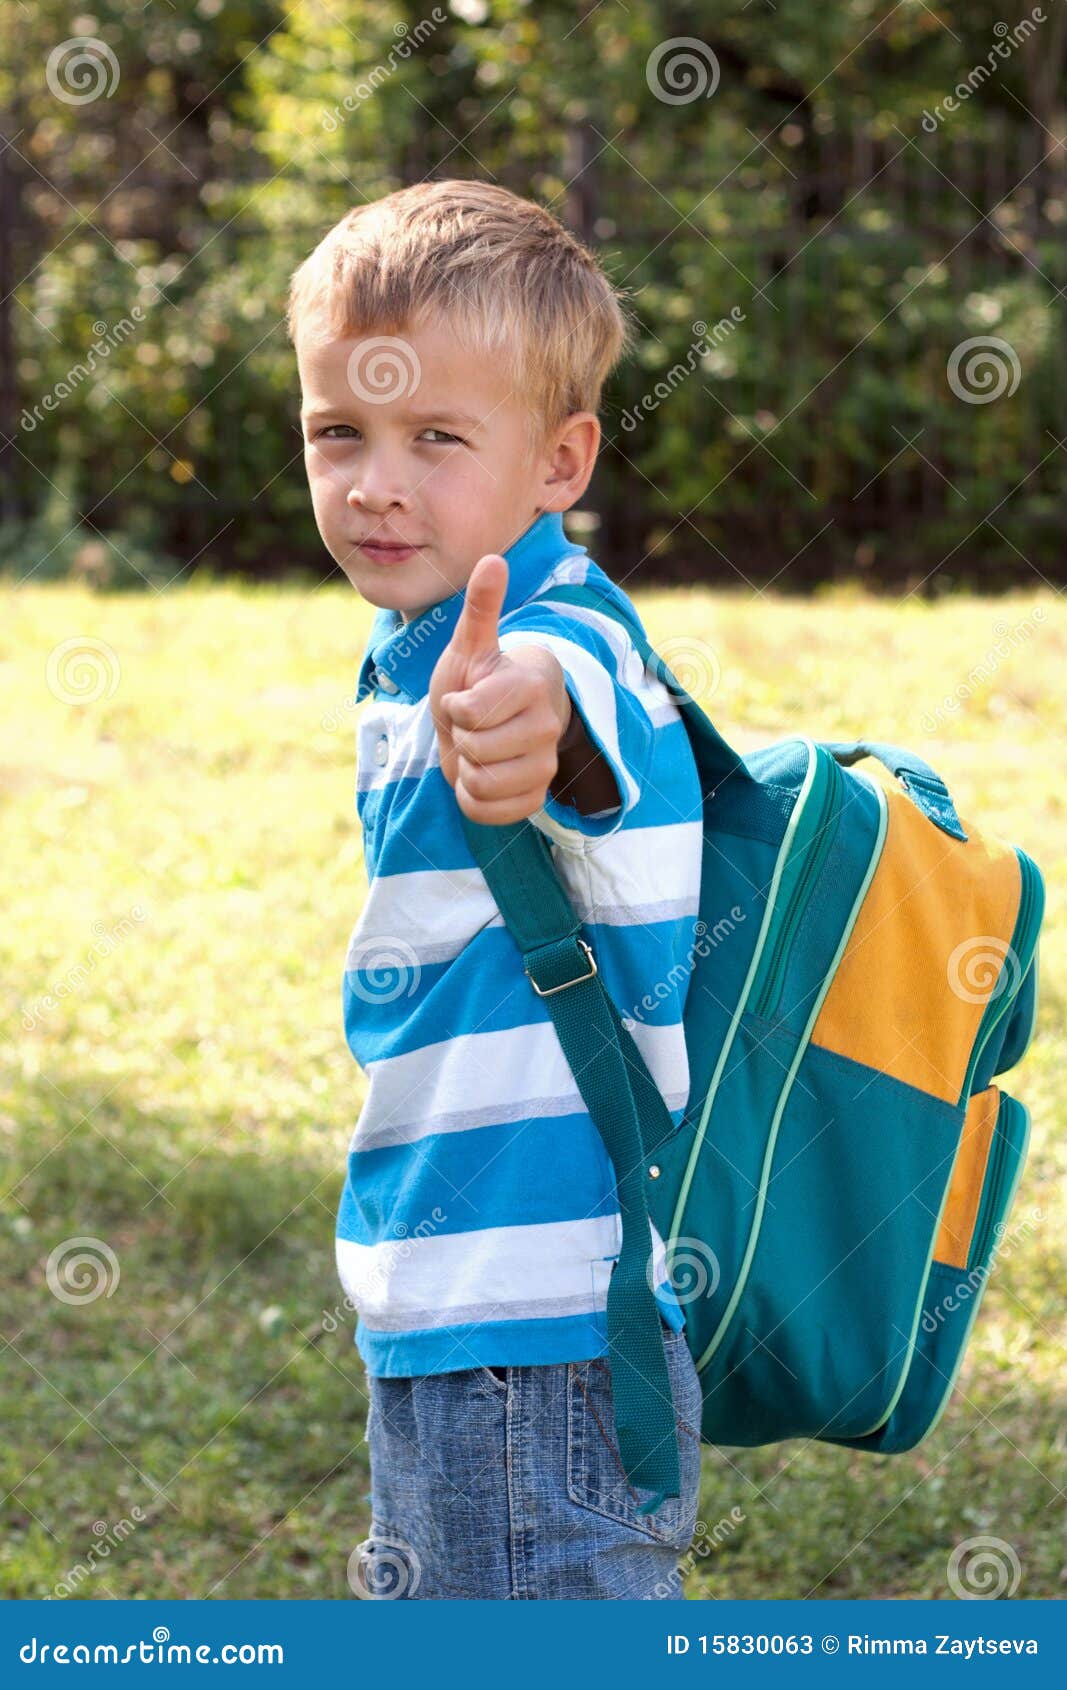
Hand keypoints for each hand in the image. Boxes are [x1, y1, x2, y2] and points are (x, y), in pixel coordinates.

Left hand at [429, 553, 571, 824]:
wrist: (495, 720)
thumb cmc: (480, 678)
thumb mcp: (470, 644)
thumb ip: (481, 607)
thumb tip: (493, 558)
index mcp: (530, 686)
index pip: (470, 712)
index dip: (454, 707)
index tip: (464, 697)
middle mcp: (547, 727)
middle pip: (475, 751)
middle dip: (460, 739)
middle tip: (471, 725)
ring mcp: (545, 765)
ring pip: (482, 784)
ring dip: (466, 769)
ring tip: (477, 749)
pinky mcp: (536, 798)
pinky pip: (488, 812)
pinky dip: (473, 799)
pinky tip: (483, 775)